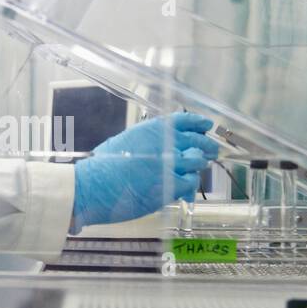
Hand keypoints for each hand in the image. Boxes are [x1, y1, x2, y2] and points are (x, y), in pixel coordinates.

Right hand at [71, 112, 218, 230]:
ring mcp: (170, 164)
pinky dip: (189, 184)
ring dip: (198, 166)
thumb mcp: (124, 142)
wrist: (94, 186)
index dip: (199, 123)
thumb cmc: (103, 167)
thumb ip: (147, 142)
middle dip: (207, 146)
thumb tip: (159, 146)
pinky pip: (190, 182)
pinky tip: (185, 187)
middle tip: (211, 150)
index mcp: (153, 129)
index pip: (185, 120)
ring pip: (197, 162)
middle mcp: (166, 143)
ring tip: (196, 169)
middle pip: (197, 141)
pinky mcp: (170, 185)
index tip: (206, 126)